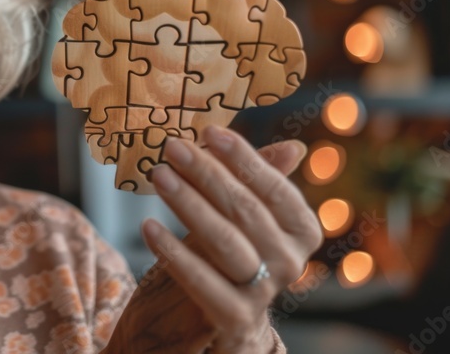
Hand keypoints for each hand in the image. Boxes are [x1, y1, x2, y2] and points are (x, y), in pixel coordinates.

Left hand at [103, 127, 322, 353]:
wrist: (220, 315)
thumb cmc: (231, 249)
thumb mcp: (244, 212)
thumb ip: (259, 180)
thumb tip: (292, 147)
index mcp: (301, 230)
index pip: (276, 188)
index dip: (244, 158)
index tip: (209, 131)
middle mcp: (291, 262)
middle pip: (246, 210)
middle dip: (207, 174)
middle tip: (172, 147)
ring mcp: (264, 291)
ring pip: (225, 241)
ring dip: (188, 204)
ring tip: (159, 175)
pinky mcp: (234, 317)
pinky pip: (200, 281)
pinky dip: (173, 252)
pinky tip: (148, 226)